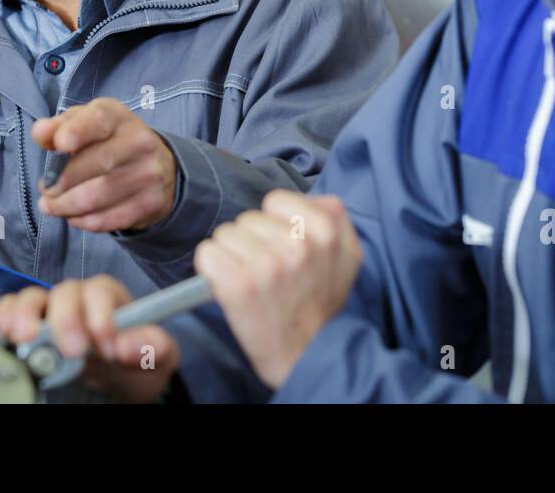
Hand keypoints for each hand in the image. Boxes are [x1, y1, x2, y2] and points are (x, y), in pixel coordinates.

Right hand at [0, 276, 179, 402]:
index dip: (101, 317)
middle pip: (66, 293)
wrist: (120, 375)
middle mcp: (80, 297)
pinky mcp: (31, 325)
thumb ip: (152, 346)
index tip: (108, 347)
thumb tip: (127, 344)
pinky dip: (6, 316)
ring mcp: (52, 310)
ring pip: (33, 297)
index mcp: (112, 296)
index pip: (101, 291)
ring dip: (27, 315)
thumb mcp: (158, 355)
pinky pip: (11, 309)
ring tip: (28, 339)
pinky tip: (7, 333)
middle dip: (66, 320)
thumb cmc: (138, 359)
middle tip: (74, 351)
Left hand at [32, 98, 177, 232]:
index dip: (79, 131)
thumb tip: (40, 133)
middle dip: (61, 180)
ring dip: (64, 206)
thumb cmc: (108, 142)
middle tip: (45, 189)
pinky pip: (106, 220)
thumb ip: (58, 127)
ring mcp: (149, 174)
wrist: (158, 166)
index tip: (60, 144)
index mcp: (118, 118)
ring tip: (51, 205)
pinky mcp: (151, 203)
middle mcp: (140, 142)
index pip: (99, 120)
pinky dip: (81, 221)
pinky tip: (74, 215)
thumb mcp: (85, 126)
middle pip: (97, 163)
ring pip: (96, 198)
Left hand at [193, 190, 361, 388]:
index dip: (274, 224)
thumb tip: (310, 199)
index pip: (275, 200)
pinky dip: (211, 268)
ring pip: (225, 234)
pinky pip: (207, 253)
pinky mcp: (239, 286)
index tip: (281, 247)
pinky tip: (229, 286)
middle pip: (247, 219)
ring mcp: (268, 266)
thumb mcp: (347, 257)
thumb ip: (335, 220)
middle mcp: (300, 246)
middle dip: (252, 242)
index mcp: (327, 232)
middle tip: (268, 272)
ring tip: (252, 281)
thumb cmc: (319, 305)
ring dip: (232, 255)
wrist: (305, 355)